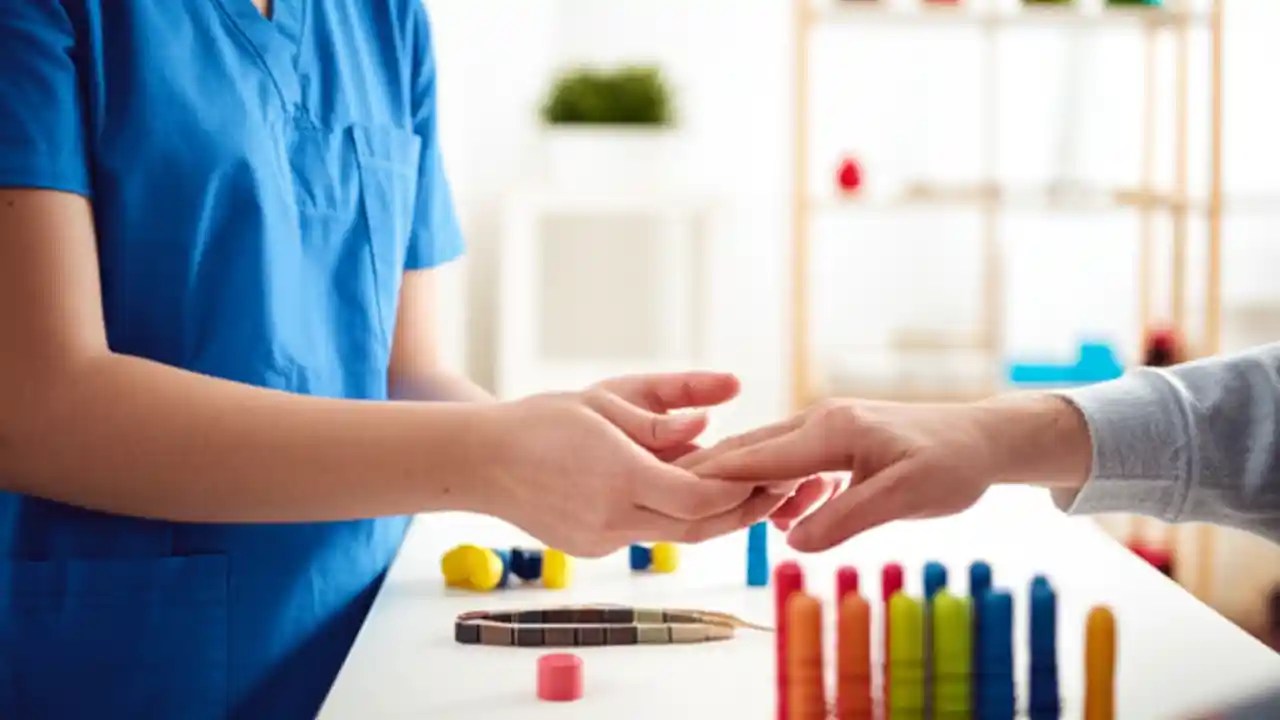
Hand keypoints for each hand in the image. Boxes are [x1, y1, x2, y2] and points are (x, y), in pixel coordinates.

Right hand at [483, 373, 788, 556]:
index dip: (741, 489)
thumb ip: (659, 418)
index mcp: (618, 477)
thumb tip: (708, 425)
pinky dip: (675, 516)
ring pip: (677, 534)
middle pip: (699, 527)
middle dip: (745, 510)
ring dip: (715, 515)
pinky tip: (694, 494)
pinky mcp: (593, 547)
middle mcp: (613, 517)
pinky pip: (648, 533)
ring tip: (754, 491)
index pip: (699, 497)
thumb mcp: (601, 402)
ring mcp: (601, 539)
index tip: (774, 471)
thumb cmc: (540, 421)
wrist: (482, 462)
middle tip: (785, 491)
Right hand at [684, 395, 1091, 551]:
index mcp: (830, 430)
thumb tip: (793, 540)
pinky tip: (785, 514)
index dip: (713, 476)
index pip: (756, 456)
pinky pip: (789, 461)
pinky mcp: (834, 439)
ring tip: (721, 517)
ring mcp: (825, 428)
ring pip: (766, 456)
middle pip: (749, 450)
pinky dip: (774, 486)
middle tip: (668, 496)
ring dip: (745, 485)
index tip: (673, 489)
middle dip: (710, 475)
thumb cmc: (949, 464)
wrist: (982, 439)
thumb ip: (847, 516)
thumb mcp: (904, 496)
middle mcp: (819, 421)